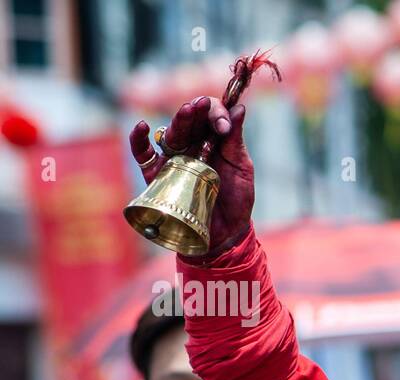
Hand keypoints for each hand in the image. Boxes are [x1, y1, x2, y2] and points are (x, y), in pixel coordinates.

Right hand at [128, 95, 254, 259]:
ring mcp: (174, 159)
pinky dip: (138, 140)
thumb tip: (239, 108)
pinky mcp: (158, 175)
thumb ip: (236, 141)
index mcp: (213, 141)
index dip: (216, 113)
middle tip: (203, 106)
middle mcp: (192, 146)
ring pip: (170, 134)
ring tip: (187, 111)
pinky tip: (142, 127)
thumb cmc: (237, 201)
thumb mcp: (242, 169)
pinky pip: (142, 154)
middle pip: (189, 122)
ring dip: (178, 121)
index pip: (210, 115)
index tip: (224, 127)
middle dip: (196, 111)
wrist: (226, 234)